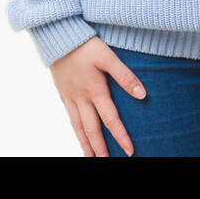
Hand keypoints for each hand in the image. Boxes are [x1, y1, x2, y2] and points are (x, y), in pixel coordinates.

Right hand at [49, 36, 145, 156]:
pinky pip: (69, 115)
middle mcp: (80, 97)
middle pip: (91, 129)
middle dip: (99, 149)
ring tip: (89, 157)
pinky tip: (78, 132)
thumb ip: (125, 76)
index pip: (110, 119)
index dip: (120, 136)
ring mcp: (69, 95)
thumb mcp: (108, 57)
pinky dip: (75, 128)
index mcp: (94, 90)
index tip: (129, 151)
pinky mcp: (62, 91)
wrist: (57, 35)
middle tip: (105, 163)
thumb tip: (143, 94)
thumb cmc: (85, 44)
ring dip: (85, 143)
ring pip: (77, 125)